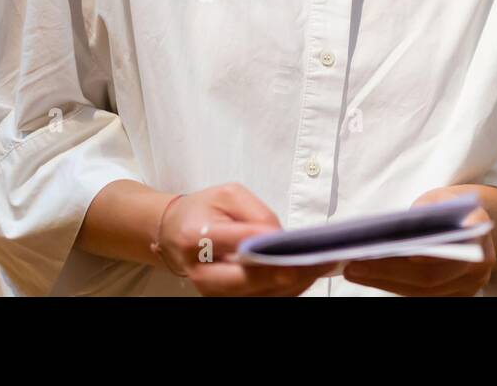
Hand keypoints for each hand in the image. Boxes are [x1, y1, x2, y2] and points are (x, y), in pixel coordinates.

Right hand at [155, 183, 331, 296]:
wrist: (175, 234)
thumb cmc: (204, 210)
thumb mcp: (228, 195)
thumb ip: (257, 213)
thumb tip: (282, 238)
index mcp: (197, 238)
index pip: (240, 244)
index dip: (272, 245)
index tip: (302, 242)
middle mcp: (202, 272)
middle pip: (251, 280)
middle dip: (289, 271)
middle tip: (321, 261)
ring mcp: (212, 292)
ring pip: (260, 296)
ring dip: (294, 284)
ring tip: (322, 267)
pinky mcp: (225, 301)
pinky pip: (263, 300)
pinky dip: (287, 290)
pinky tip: (306, 276)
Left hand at [342, 186, 496, 296]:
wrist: (471, 222)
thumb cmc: (447, 207)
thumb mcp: (436, 197)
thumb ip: (422, 212)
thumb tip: (389, 231)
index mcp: (478, 227)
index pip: (459, 243)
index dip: (434, 253)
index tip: (406, 254)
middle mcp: (479, 262)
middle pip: (431, 276)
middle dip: (389, 271)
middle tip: (354, 265)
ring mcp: (470, 283)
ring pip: (425, 291)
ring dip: (386, 282)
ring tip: (354, 271)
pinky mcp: (456, 295)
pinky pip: (423, 296)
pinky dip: (395, 285)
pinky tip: (370, 276)